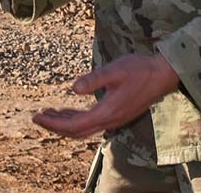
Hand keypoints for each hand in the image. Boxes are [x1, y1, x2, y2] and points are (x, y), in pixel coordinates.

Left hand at [32, 54, 180, 138]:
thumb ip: (94, 79)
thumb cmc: (140, 69)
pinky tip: (67, 110)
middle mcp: (111, 120)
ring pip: (84, 129)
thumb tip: (73, 88)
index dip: (54, 124)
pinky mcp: (117, 114)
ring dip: (65, 123)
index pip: (75, 125)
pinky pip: (92, 122)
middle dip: (55, 126)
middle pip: (77, 131)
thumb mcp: (114, 70)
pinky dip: (76, 118)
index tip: (37, 116)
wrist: (164, 74)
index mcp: (108, 111)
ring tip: (47, 113)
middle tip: (36, 117)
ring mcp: (115, 119)